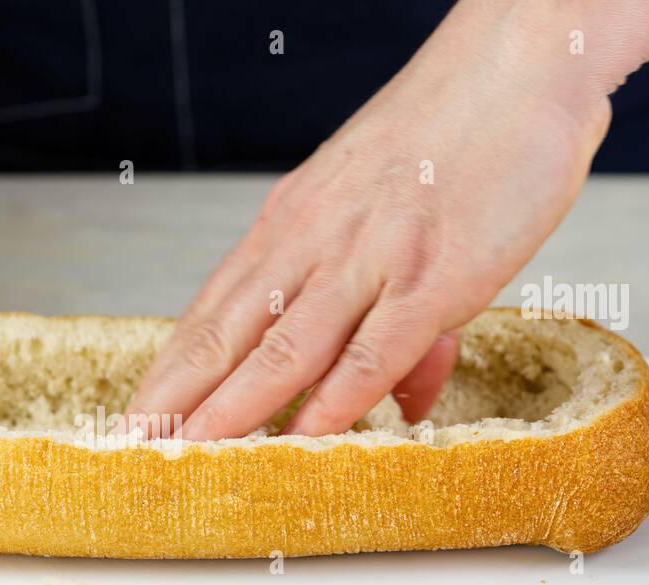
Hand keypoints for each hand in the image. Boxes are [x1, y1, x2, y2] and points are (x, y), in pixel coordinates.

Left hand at [128, 0, 621, 439]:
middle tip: (129, 455)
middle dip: (170, 402)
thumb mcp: (387, 218)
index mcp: (290, 226)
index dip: (165, 376)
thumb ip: (384, 317)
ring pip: (280, 349)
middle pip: (222, 337)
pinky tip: (300, 442)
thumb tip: (394, 398)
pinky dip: (333, 400)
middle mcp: (312, 242)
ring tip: (186, 461)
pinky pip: (371, 349)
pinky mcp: (431, 274)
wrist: (519, 60)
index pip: (208, 315)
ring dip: (227, 412)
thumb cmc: (451, 136)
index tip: (132, 424)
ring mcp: (368, 258)